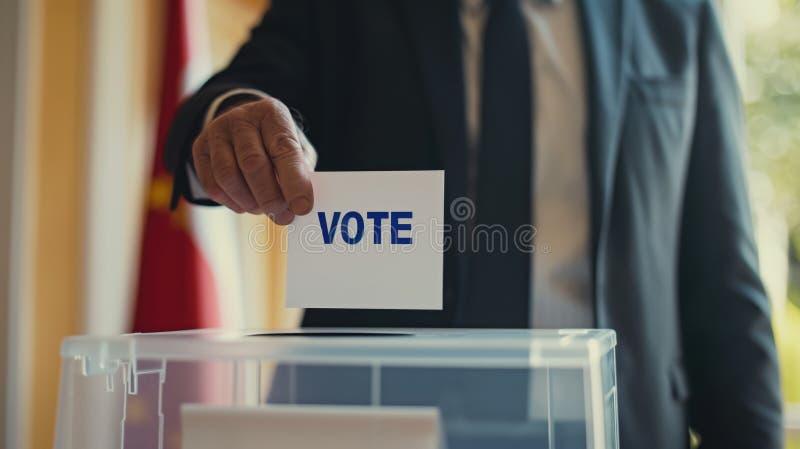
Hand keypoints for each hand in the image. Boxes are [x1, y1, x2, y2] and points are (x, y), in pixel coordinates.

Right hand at [192, 97, 313, 223]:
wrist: (245, 127)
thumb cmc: (277, 144)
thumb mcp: (298, 150)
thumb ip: (300, 173)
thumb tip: (298, 204)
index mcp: (272, 114)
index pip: (284, 149)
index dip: (294, 182)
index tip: (302, 207)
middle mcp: (241, 118)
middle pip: (252, 163)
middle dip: (270, 197)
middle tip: (283, 216)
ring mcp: (216, 132)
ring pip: (228, 176)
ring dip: (249, 202)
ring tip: (264, 210)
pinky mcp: (199, 149)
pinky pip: (212, 186)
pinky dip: (232, 203)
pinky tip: (246, 204)